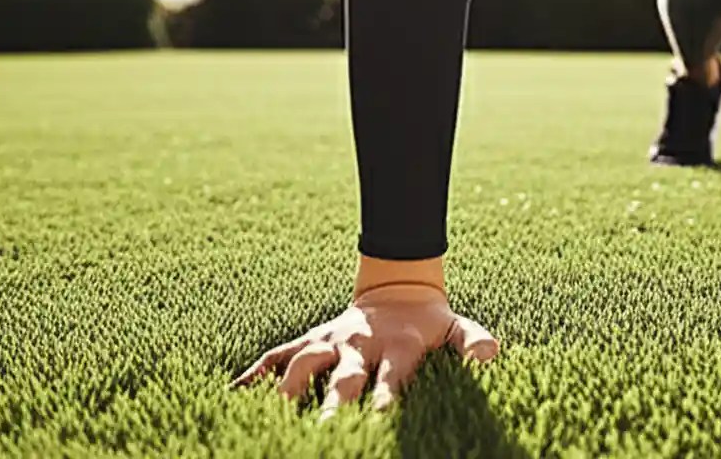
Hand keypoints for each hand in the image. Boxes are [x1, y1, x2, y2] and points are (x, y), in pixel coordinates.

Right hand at [231, 258, 497, 417]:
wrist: (398, 287)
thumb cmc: (430, 323)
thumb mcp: (457, 328)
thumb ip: (473, 341)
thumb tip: (490, 356)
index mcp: (397, 347)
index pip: (391, 380)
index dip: (385, 402)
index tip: (379, 424)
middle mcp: (358, 344)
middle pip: (342, 379)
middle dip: (333, 407)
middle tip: (325, 432)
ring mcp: (330, 341)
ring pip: (302, 363)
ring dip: (286, 389)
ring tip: (272, 417)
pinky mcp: (309, 340)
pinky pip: (276, 355)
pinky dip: (253, 374)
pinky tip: (231, 395)